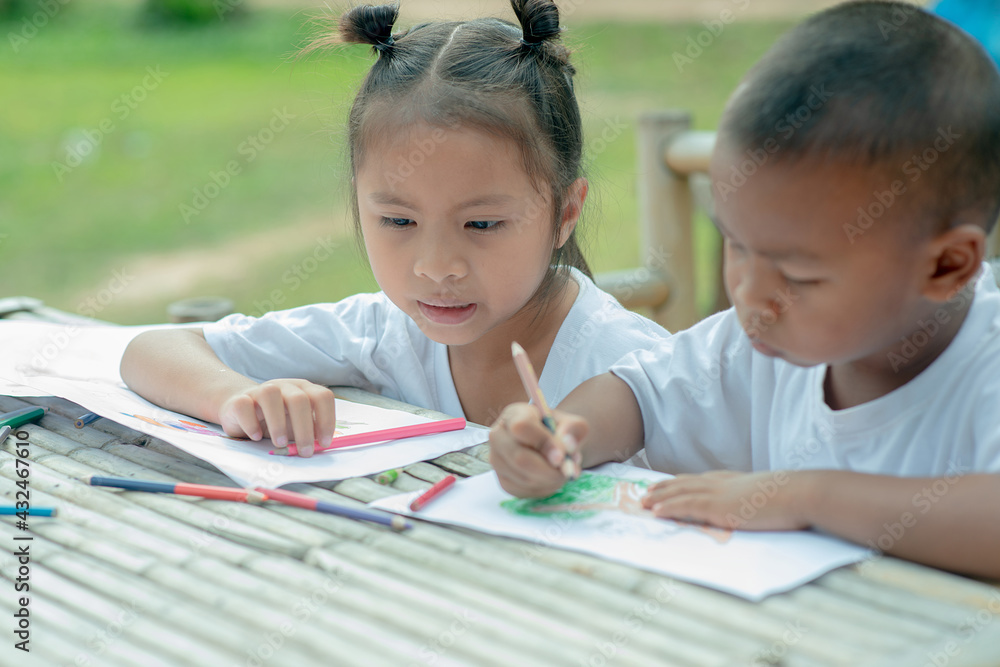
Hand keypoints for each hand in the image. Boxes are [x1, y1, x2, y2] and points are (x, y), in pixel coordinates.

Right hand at [217, 379, 335, 457]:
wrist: (242, 409)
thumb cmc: (277, 419)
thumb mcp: (297, 425)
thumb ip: (310, 431)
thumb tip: (321, 445)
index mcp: (303, 389)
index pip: (322, 396)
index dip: (327, 419)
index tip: (324, 442)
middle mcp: (284, 386)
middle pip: (299, 399)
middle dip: (305, 429)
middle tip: (305, 451)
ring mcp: (260, 390)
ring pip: (270, 395)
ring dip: (278, 422)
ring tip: (279, 443)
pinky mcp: (239, 400)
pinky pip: (244, 405)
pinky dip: (251, 423)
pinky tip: (256, 436)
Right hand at [489, 402, 584, 497]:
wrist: (551, 446)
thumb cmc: (559, 431)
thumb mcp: (571, 423)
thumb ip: (573, 429)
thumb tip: (567, 445)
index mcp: (514, 414)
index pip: (522, 427)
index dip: (543, 443)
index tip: (562, 456)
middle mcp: (498, 435)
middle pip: (519, 458)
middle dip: (549, 470)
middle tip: (567, 470)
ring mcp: (497, 459)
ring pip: (523, 477)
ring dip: (549, 480)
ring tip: (561, 472)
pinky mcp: (502, 480)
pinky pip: (523, 491)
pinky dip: (543, 489)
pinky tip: (550, 478)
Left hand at [641, 470, 808, 530]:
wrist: (797, 493)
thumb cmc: (790, 496)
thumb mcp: (767, 494)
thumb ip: (754, 498)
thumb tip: (755, 506)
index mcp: (732, 480)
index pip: (700, 479)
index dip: (680, 482)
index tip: (667, 484)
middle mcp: (721, 483)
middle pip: (685, 483)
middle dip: (664, 488)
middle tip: (647, 492)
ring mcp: (718, 493)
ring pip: (680, 493)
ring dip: (659, 497)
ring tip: (643, 502)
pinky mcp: (718, 507)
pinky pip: (685, 506)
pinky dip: (668, 507)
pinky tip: (655, 511)